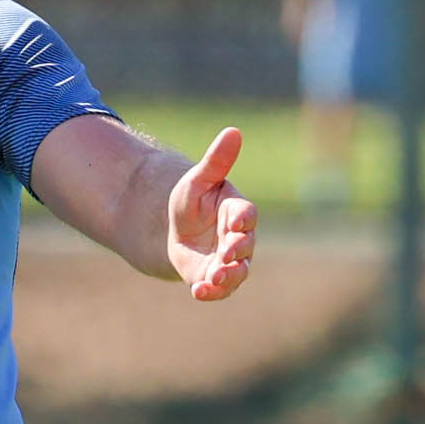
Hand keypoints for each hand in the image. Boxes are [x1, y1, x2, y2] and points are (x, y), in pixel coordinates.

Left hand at [164, 127, 257, 298]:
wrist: (177, 231)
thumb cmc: (192, 201)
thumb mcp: (197, 180)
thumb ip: (216, 161)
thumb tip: (234, 131)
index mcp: (237, 210)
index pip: (247, 214)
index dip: (243, 219)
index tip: (235, 222)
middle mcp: (239, 238)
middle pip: (246, 245)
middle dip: (237, 250)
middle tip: (226, 253)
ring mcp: (230, 261)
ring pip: (238, 271)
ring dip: (229, 276)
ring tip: (216, 277)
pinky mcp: (216, 278)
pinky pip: (220, 288)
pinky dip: (212, 292)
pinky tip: (199, 291)